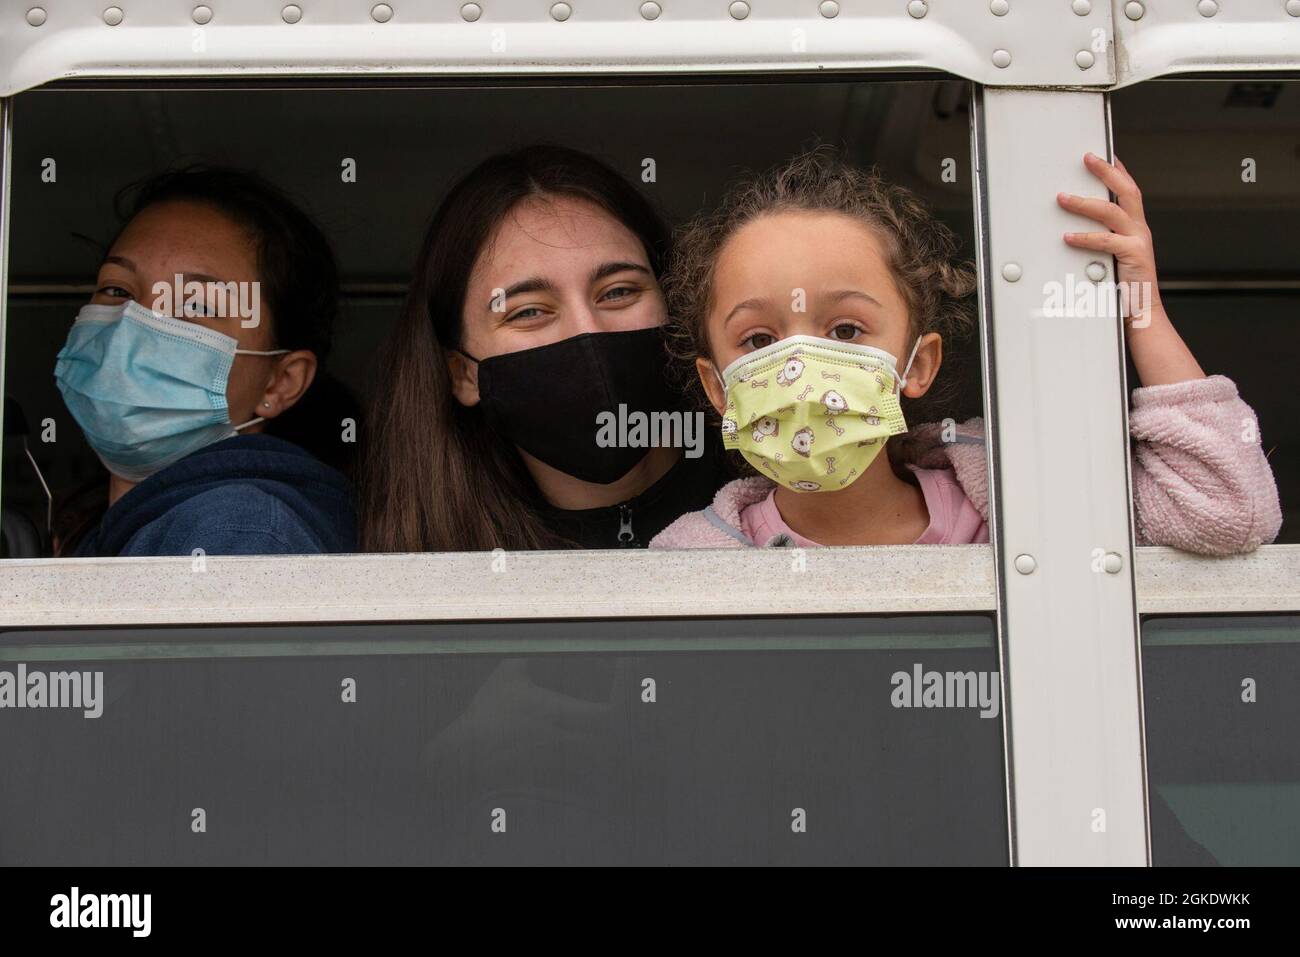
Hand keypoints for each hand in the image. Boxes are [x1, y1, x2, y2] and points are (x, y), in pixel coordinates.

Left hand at [1058, 152, 1159, 324]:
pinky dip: (1085, 237)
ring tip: (1062, 197)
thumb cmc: (1122, 288)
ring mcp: (1139, 241)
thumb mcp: (1111, 259)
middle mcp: (1140, 230)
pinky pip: (1106, 241)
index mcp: (1136, 228)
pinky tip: (1067, 236)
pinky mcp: (1134, 256)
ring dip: (1085, 203)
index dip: (1118, 171)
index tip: (1105, 154)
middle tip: (1086, 158)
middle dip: (1106, 171)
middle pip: (1126, 191)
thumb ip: (1100, 243)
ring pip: (1112, 212)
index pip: (1129, 191)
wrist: (1141, 313)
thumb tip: (1069, 232)